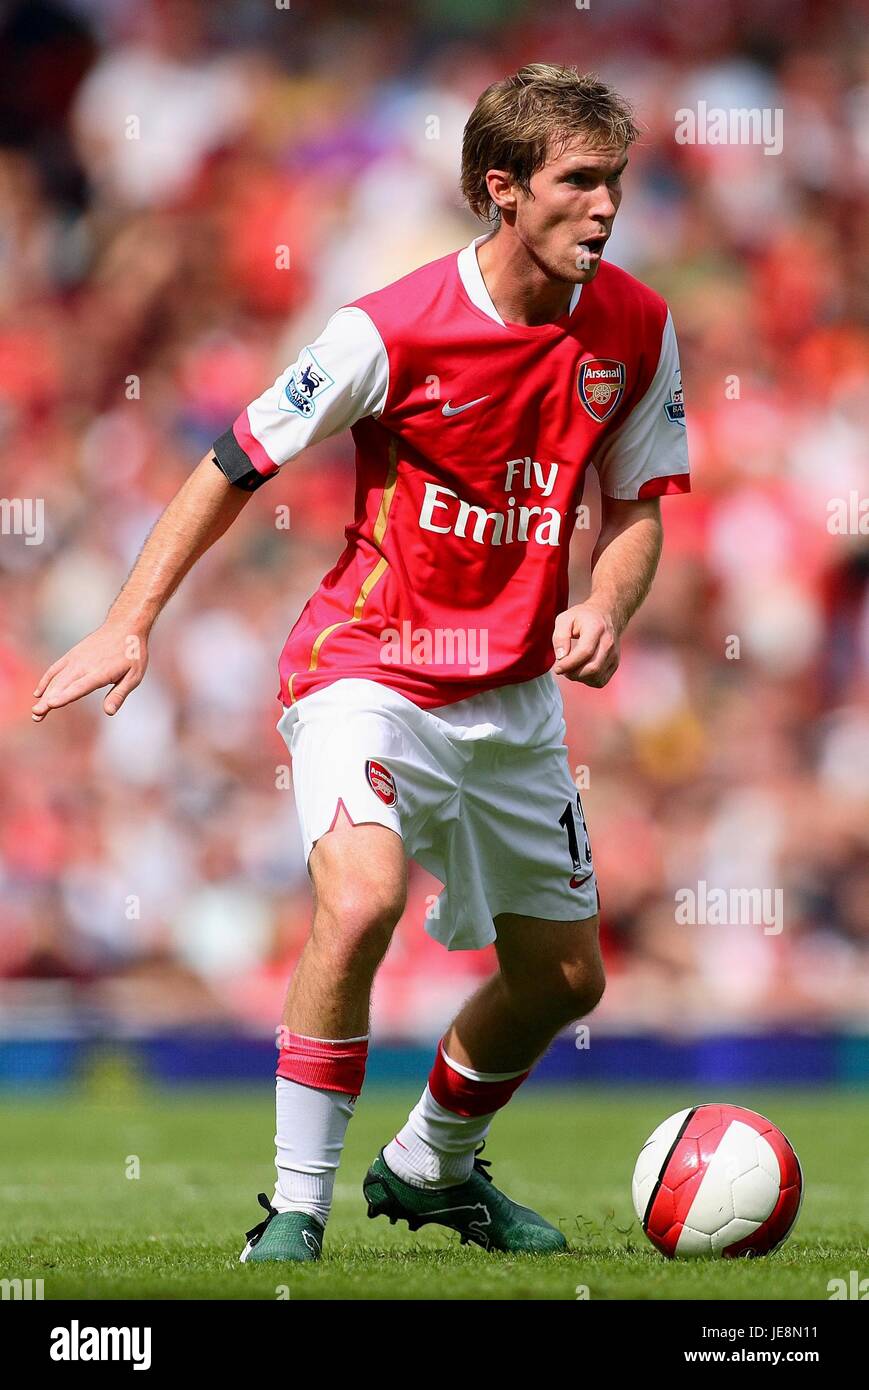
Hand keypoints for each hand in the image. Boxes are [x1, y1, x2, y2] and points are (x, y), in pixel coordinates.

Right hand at [32, 622, 149, 720]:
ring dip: (45, 695)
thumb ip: (119, 694)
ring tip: (36, 712)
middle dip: (49, 700)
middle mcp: (84, 665)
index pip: (80, 686)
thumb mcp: (133, 676)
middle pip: (63, 685)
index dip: (65, 696)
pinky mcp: (71, 655)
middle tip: (36, 715)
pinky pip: (55, 669)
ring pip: (56, 679)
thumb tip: (109, 712)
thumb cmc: (132, 653)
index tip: (51, 704)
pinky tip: (39, 693)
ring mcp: (75, 659)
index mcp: (101, 671)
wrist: (124, 625)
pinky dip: (46, 681)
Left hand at [552, 602, 619, 686]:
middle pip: (593, 668)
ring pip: (597, 677)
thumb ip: (560, 637)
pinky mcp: (615, 663)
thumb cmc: (582, 617)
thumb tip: (561, 657)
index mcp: (596, 628)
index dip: (569, 664)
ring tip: (571, 669)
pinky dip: (588, 680)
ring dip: (580, 678)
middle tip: (563, 669)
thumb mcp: (565, 619)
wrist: (605, 614)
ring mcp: (614, 654)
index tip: (557, 668)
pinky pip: (601, 680)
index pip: (585, 652)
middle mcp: (608, 642)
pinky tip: (581, 671)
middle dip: (573, 674)